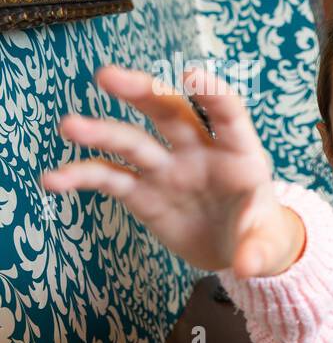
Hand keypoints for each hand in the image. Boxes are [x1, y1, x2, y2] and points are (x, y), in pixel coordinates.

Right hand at [41, 65, 297, 276]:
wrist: (237, 250)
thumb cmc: (258, 233)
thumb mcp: (267, 243)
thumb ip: (257, 250)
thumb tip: (247, 266)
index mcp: (238, 153)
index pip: (227, 114)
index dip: (212, 94)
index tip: (193, 76)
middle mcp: (198, 152)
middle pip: (169, 112)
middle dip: (141, 92)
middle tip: (107, 76)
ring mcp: (167, 170)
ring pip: (131, 141)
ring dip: (101, 132)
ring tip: (70, 126)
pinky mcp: (142, 193)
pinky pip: (109, 178)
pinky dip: (82, 177)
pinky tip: (54, 179)